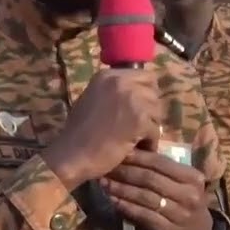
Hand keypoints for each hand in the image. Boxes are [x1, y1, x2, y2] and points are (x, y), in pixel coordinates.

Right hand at [44, 68, 162, 188]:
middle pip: (153, 91)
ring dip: (150, 126)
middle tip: (141, 125)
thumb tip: (136, 93)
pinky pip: (155, 130)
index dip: (146, 92)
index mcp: (108, 76)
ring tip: (136, 139)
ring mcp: (131, 99)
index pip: (144, 75)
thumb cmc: (78, 132)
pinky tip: (136, 149)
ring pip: (157, 111)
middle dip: (150, 109)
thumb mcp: (92, 100)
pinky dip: (149, 142)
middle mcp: (121, 82)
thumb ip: (112, 92)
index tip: (142, 106)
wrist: (73, 154)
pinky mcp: (139, 119)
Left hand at [100, 149, 212, 229]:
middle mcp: (188, 195)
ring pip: (145, 197)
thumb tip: (134, 150)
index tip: (120, 152)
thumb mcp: (184, 183)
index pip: (161, 162)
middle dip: (126, 172)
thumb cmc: (186, 201)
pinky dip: (126, 207)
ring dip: (122, 189)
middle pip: (151, 179)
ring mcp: (180, 214)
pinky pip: (143, 215)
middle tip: (108, 168)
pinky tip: (114, 201)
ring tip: (105, 183)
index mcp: (192, 177)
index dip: (138, 157)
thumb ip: (165, 169)